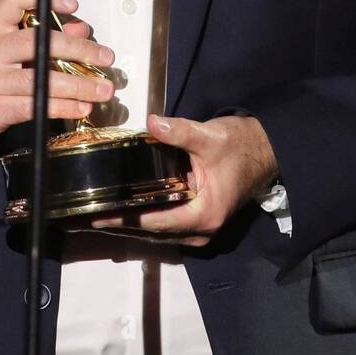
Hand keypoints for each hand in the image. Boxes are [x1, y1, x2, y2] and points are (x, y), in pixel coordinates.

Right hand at [0, 0, 114, 167]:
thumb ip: (36, 40)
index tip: (73, 6)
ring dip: (80, 84)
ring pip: (42, 77)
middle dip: (79, 49)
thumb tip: (80, 31)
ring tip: (104, 89)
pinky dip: (64, 106)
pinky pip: (36, 105)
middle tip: (105, 57)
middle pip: (38, 40)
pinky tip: (81, 108)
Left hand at [83, 112, 278, 246]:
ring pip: (159, 232)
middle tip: (88, 215)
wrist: (267, 151)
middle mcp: (202, 229)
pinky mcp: (200, 219)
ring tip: (100, 214)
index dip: (125, 220)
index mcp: (204, 214)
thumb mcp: (210, 137)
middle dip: (122, 224)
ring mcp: (202, 228)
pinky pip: (167, 225)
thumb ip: (180, 132)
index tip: (98, 216)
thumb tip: (152, 122)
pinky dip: (147, 218)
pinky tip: (126, 208)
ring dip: (132, 224)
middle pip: (154, 232)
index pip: (156, 222)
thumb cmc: (241, 145)